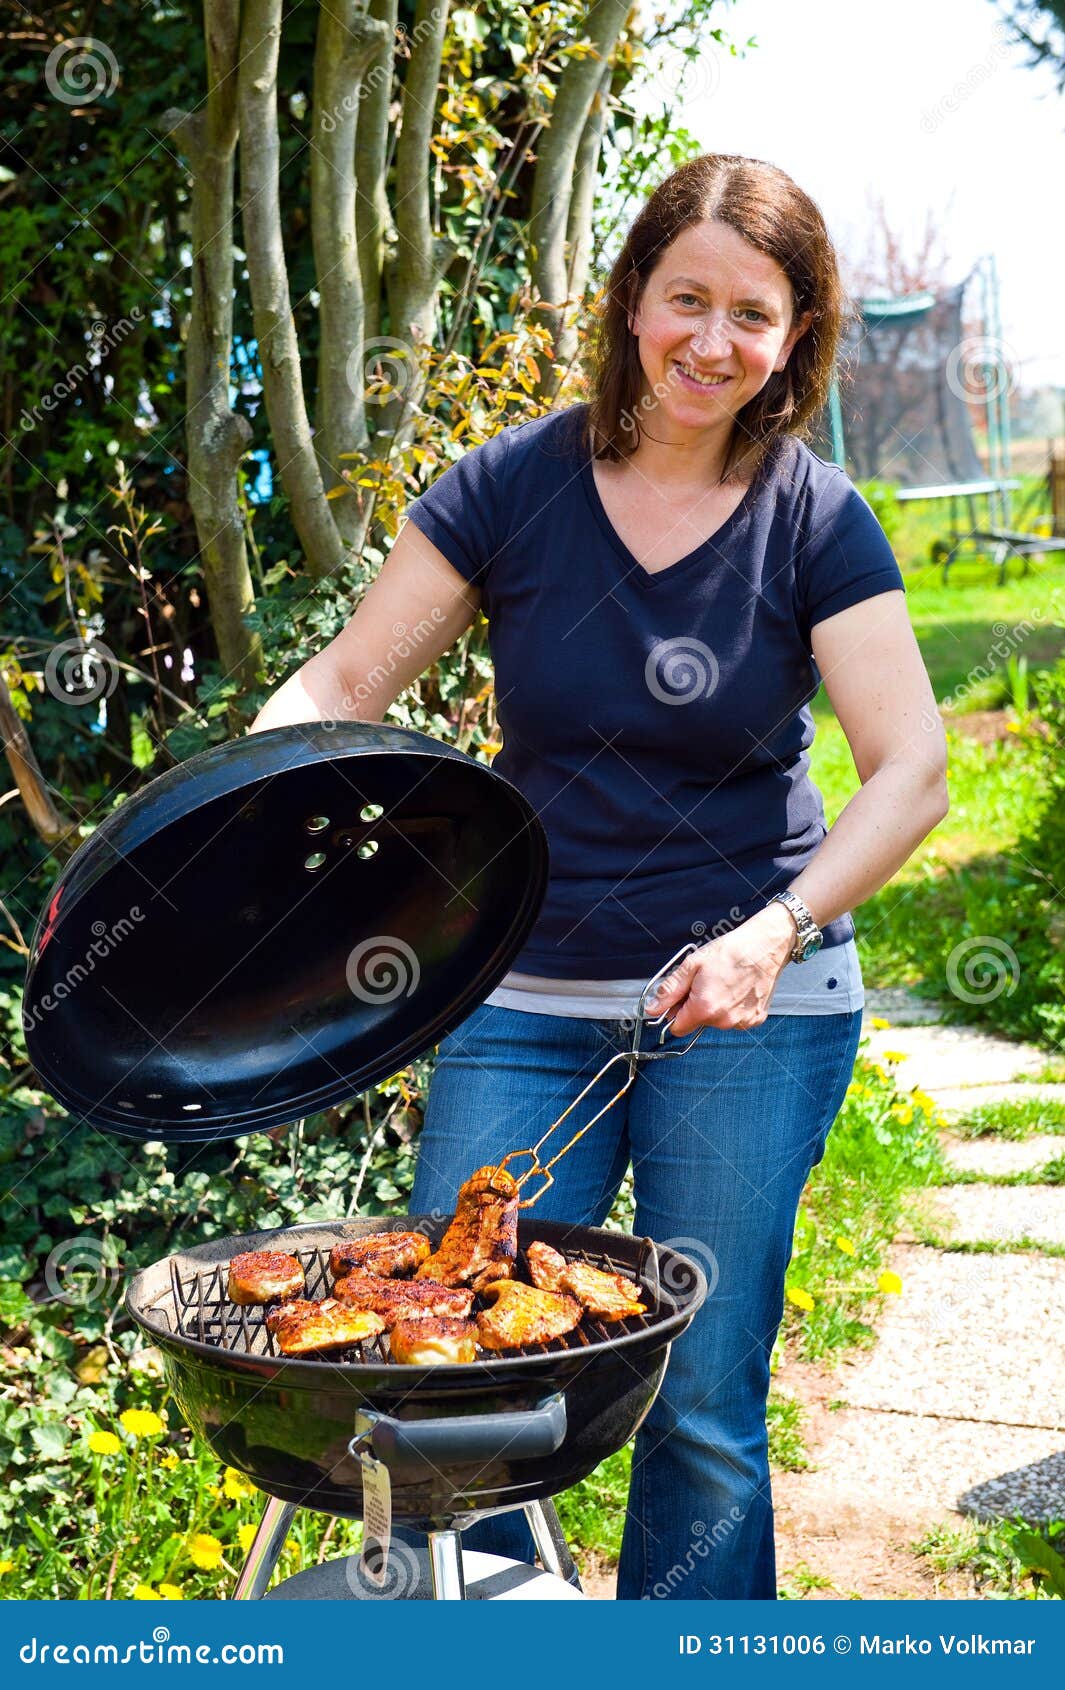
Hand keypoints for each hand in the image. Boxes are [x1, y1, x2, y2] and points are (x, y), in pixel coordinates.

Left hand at [645, 905, 795, 1036]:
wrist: (765, 946)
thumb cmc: (731, 951)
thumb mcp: (692, 965)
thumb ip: (670, 990)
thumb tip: (653, 1008)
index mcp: (704, 1007)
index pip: (677, 1028)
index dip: (675, 1012)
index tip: (681, 999)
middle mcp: (723, 1020)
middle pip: (697, 1023)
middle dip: (696, 1006)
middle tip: (706, 982)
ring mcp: (741, 1022)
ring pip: (717, 1021)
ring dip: (716, 1007)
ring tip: (724, 983)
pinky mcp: (755, 1019)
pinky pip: (735, 1019)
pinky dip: (734, 1007)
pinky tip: (738, 989)